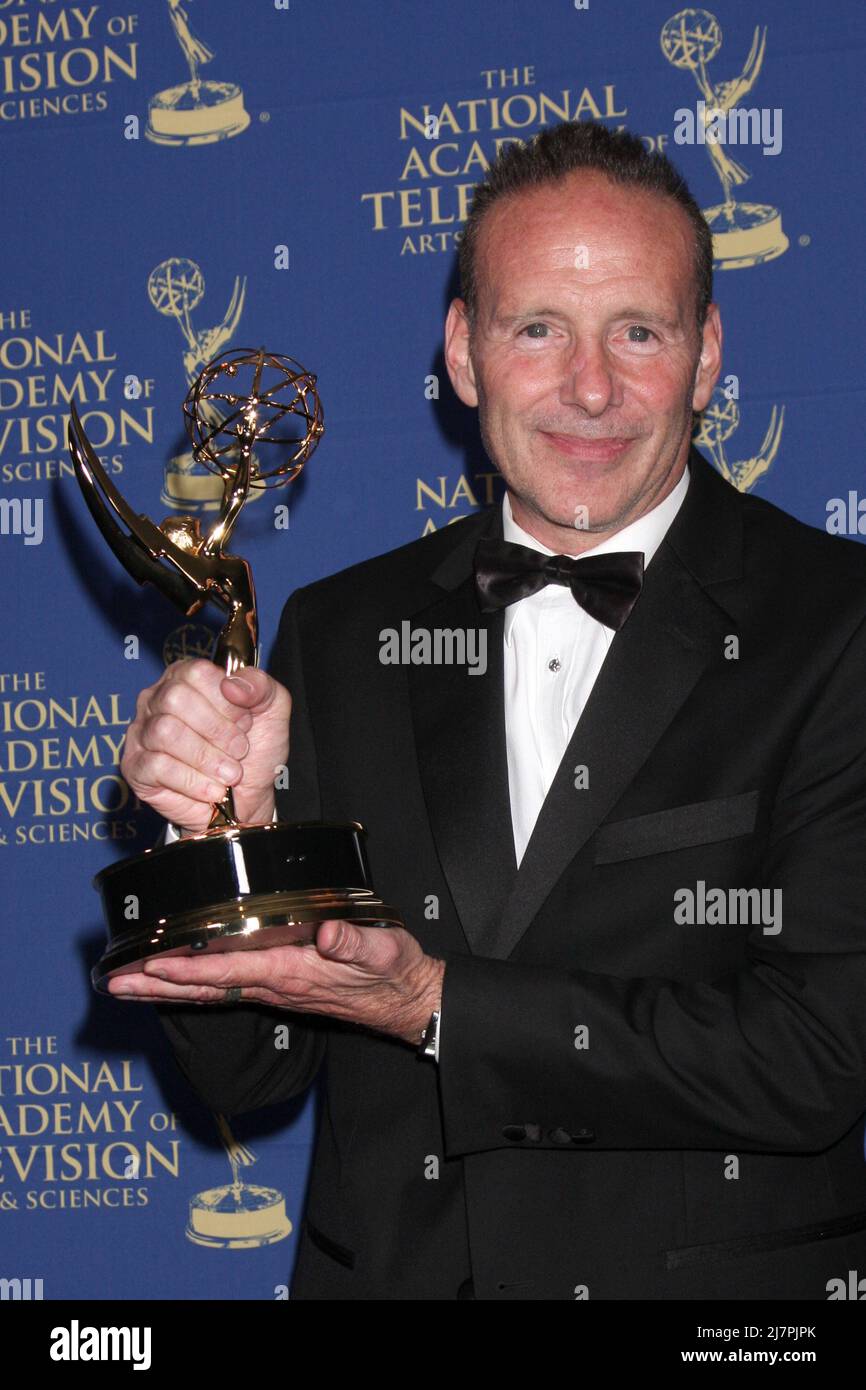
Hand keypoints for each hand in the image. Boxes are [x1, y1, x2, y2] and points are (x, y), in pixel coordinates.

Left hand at [108, 921, 445, 1046]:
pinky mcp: (277, 987)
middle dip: (155, 985)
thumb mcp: (381, 950)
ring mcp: (272, 990)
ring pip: (206, 991)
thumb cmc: (392, 971)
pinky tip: (172, 982)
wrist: (405, 1000)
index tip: (150, 964)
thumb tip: (327, 931)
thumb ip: (352, 942)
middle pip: (202, 988)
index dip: (186, 968)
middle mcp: (273, 986)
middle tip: (111, 982)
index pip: (227, 971)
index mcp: (291, 973)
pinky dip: (190, 986)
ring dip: (163, 989)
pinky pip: (223, 989)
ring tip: (123, 985)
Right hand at [120, 658, 290, 831]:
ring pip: (165, 732)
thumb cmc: (254, 751)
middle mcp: (158, 698)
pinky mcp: (135, 765)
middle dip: (216, 730)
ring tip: (229, 773)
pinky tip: (211, 789)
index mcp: (188, 676)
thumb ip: (261, 686)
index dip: (226, 702)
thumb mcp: (272, 710)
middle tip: (238, 750)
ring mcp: (142, 731)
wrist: (246, 801)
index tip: (245, 723)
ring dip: (207, 758)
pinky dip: (192, 781)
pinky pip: (157, 766)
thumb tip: (232, 683)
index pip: (197, 673)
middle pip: (175, 698)